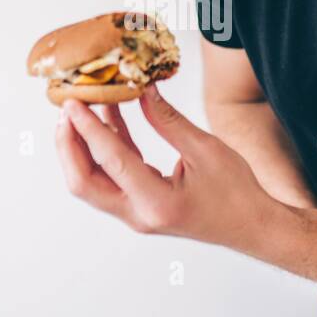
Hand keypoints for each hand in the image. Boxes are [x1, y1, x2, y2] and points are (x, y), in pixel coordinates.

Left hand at [55, 83, 274, 245]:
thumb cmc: (235, 192)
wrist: (250, 226)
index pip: (110, 161)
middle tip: (66, 109)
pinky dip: (106, 149)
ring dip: (82, 147)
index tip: (73, 102)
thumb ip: (168, 121)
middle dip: (68, 144)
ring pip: (92, 182)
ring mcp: (136, 214)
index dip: (87, 128)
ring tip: (80, 110)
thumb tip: (143, 90)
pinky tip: (108, 118)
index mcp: (156, 202)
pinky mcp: (139, 206)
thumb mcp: (206, 149)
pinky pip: (111, 177)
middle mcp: (138, 214)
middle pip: (83, 182)